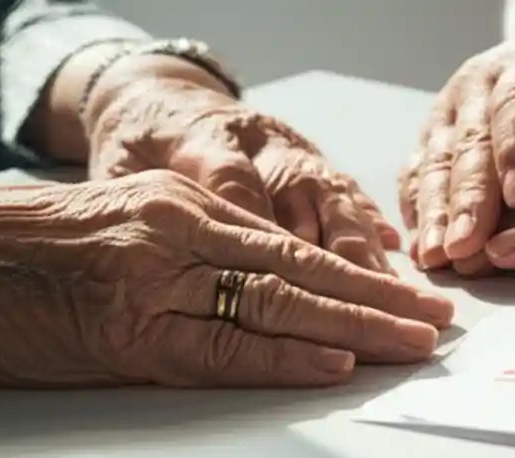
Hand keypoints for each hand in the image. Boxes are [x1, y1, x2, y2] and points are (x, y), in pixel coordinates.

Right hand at [0, 171, 452, 386]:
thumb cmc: (8, 250)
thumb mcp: (114, 232)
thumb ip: (185, 254)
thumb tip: (261, 296)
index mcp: (178, 207)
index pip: (289, 246)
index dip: (356, 274)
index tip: (407, 296)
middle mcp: (176, 233)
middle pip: (300, 273)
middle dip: (377, 301)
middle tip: (436, 321)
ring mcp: (151, 280)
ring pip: (276, 306)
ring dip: (353, 329)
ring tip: (412, 344)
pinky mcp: (122, 332)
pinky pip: (220, 349)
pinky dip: (281, 359)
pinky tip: (332, 365)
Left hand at [86, 76, 398, 273]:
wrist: (162, 99)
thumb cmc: (137, 145)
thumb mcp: (120, 168)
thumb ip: (142, 197)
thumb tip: (163, 237)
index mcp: (203, 137)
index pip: (234, 180)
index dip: (266, 228)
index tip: (286, 276)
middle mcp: (260, 142)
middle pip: (308, 198)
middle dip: (345, 256)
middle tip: (373, 301)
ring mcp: (292, 152)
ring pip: (336, 203)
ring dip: (367, 253)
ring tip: (393, 296)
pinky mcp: (311, 165)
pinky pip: (348, 196)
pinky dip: (371, 225)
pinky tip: (394, 253)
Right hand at [399, 0, 514, 272]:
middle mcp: (483, 79)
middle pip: (470, 139)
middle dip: (467, 197)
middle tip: (466, 244)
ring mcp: (452, 106)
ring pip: (436, 159)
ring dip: (435, 211)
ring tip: (436, 256)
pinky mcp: (435, 133)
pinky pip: (418, 172)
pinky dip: (419, 211)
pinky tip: (423, 248)